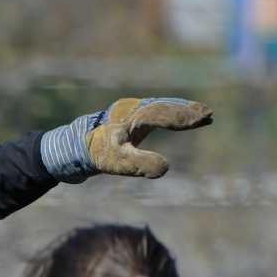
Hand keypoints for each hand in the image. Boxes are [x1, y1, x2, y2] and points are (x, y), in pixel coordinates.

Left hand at [40, 96, 211, 182]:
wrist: (68, 149)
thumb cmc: (92, 154)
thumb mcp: (115, 162)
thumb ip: (139, 164)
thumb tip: (165, 169)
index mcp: (132, 115)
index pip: (163, 113)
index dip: (184, 116)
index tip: (204, 117)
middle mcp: (132, 110)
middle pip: (165, 107)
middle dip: (186, 111)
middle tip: (208, 114)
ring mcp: (130, 114)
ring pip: (161, 109)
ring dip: (180, 112)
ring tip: (201, 116)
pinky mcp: (127, 122)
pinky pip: (154, 116)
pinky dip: (169, 117)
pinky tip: (177, 123)